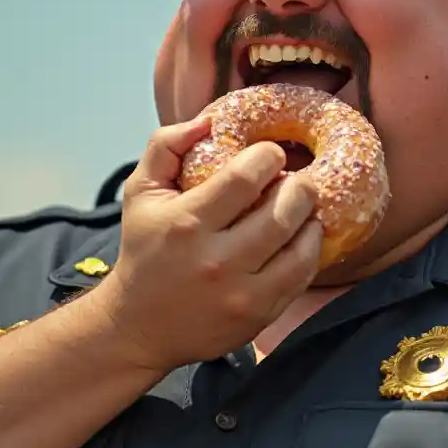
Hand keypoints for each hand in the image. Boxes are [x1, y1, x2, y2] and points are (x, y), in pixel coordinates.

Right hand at [92, 116, 323, 371]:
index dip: (266, 157)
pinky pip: (301, 277)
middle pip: (281, 212)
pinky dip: (309, 250)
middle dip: (298, 186)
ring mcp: (241, 294)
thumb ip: (167, 146)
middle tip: (295, 179)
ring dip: (309, 217)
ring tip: (301, 205)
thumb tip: (208, 121)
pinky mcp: (258, 316)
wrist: (139, 326)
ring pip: (299, 246)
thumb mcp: (140, 192)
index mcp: (186, 224)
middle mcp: (215, 261)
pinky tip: (301, 236)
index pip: (244, 179)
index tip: (269, 155)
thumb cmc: (143, 251)